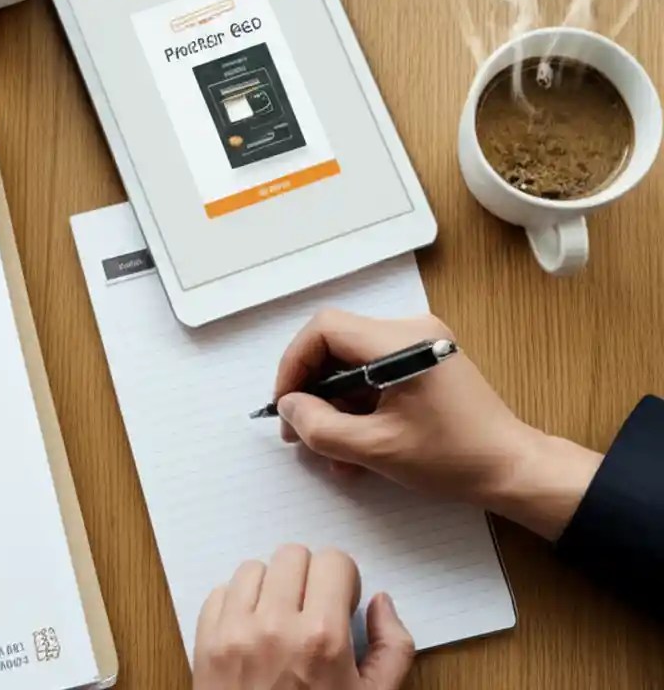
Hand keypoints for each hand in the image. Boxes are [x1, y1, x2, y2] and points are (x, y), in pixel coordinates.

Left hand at [193, 544, 413, 689]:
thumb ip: (393, 647)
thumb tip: (380, 602)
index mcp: (322, 638)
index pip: (333, 560)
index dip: (342, 579)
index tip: (340, 602)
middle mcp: (275, 626)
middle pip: (292, 555)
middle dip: (308, 577)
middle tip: (312, 609)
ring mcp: (234, 632)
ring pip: (253, 568)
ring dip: (270, 586)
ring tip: (279, 619)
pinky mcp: (205, 642)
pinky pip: (221, 592)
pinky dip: (238, 604)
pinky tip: (253, 631)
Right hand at [274, 310, 601, 539]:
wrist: (512, 468)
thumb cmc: (454, 458)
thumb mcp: (376, 449)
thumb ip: (321, 427)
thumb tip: (289, 408)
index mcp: (402, 342)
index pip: (324, 329)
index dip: (294, 364)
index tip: (286, 404)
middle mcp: (410, 330)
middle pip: (335, 344)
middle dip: (312, 388)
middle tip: (299, 429)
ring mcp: (419, 344)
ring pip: (351, 362)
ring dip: (334, 404)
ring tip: (329, 449)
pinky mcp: (424, 362)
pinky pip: (374, 373)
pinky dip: (357, 405)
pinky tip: (354, 444)